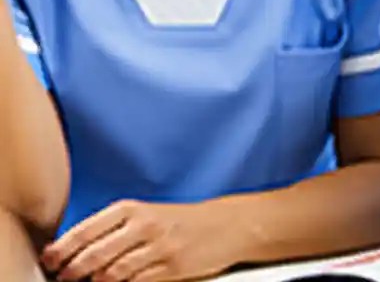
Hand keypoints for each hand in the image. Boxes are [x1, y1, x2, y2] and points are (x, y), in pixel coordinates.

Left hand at [41, 200, 242, 281]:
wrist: (226, 225)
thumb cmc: (179, 222)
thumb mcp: (145, 215)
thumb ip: (111, 229)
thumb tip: (68, 251)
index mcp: (132, 209)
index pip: (85, 231)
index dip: (61, 250)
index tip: (49, 262)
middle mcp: (144, 225)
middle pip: (94, 256)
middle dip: (72, 272)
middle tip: (64, 279)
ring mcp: (160, 247)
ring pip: (113, 273)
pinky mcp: (173, 268)